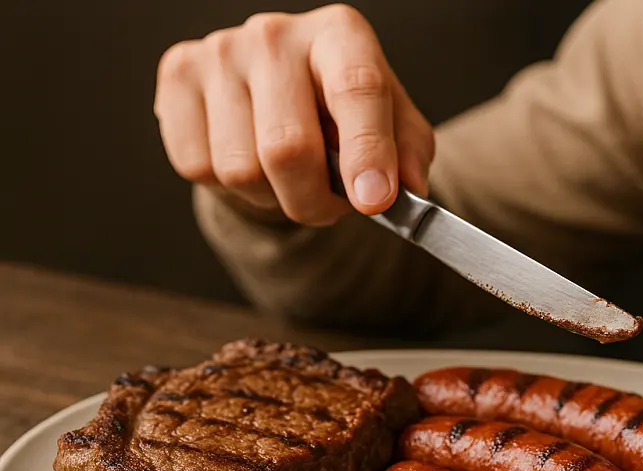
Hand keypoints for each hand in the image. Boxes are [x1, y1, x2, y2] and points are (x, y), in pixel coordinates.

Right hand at [153, 4, 433, 224]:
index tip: (374, 200)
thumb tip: (407, 191)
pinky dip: (229, 187)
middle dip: (314, 200)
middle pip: (287, 146)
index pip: (356, 89)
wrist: (276, 98)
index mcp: (340, 34)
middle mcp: (275, 34)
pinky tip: (249, 161)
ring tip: (290, 178)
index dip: (367, 152)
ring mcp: (220, 52)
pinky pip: (198, 166)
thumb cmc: (342, 111)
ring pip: (240, 168)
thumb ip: (409, 154)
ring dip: (272, 197)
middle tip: (331, 207)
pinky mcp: (177, 75)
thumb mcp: (394, 124)